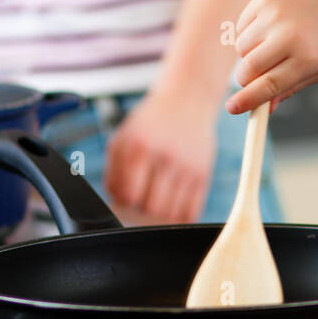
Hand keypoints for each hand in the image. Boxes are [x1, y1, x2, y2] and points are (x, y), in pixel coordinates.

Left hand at [104, 86, 217, 223]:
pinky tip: (172, 209)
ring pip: (171, 215)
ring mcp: (187, 167)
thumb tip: (116, 204)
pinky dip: (180, 218)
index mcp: (140, 148)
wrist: (187, 100)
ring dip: (160, 217)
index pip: (128, 196)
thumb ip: (113, 172)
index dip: (123, 204)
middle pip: (151, 209)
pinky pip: (192, 212)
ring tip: (155, 205)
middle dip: (141, 214)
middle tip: (140, 204)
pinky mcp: (204, 174)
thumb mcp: (123, 138)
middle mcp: (166, 158)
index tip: (125, 200)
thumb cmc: (150, 123)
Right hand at [225, 0, 317, 114]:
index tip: (232, 108)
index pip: (270, 84)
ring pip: (241, 48)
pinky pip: (241, 27)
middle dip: (245, 79)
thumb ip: (290, 88)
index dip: (248, 99)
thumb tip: (265, 109)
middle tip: (251, 79)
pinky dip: (249, 33)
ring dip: (249, 54)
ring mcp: (276, 15)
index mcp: (309, 58)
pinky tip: (270, 27)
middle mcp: (291, 35)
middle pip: (249, 68)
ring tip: (271, 45)